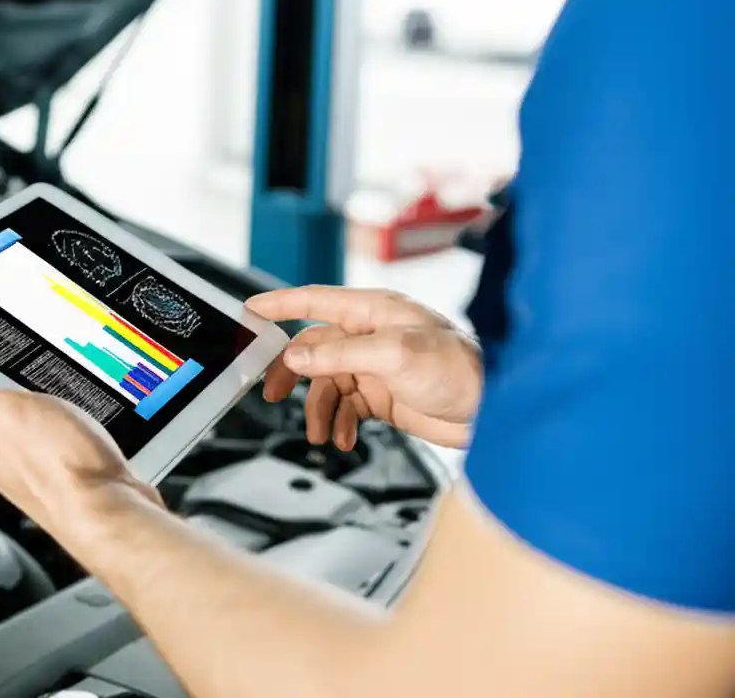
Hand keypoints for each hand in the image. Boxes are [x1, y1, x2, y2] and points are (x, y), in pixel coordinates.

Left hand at [0, 350, 163, 547]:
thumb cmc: (61, 466)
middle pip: (0, 411)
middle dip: (15, 388)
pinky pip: (61, 439)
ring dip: (45, 405)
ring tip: (59, 392)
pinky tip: (81, 420)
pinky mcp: (69, 472)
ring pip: (32, 424)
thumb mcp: (4, 411)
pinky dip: (68, 424)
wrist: (113, 509)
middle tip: (31, 370)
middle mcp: (3, 459)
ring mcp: (37, 467)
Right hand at [246, 286, 482, 449]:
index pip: (315, 301)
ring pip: (327, 384)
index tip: (250, 311)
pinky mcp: (383, 395)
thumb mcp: (394, 355)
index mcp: (374, 312)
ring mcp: (376, 366)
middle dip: (291, 372)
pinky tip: (343, 438)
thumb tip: (296, 356)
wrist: (491, 411)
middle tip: (270, 392)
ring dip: (318, 409)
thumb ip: (340, 355)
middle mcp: (371, 335)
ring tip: (320, 432)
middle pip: (313, 348)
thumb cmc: (459, 370)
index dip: (280, 304)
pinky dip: (339, 424)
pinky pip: (345, 407)